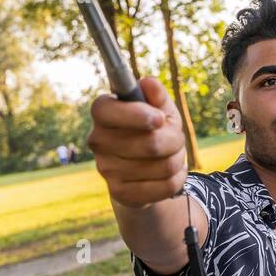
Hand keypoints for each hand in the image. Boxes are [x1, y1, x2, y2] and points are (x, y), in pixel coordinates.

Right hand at [87, 76, 187, 206]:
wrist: (144, 168)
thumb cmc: (153, 129)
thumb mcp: (160, 108)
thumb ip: (156, 95)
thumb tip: (148, 83)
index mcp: (103, 112)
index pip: (107, 111)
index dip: (137, 115)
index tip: (159, 118)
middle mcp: (98, 140)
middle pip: (149, 144)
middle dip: (174, 140)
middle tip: (176, 137)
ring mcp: (106, 168)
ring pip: (162, 166)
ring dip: (177, 158)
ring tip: (172, 154)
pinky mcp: (119, 192)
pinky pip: (164, 186)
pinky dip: (177, 178)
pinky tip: (170, 172)